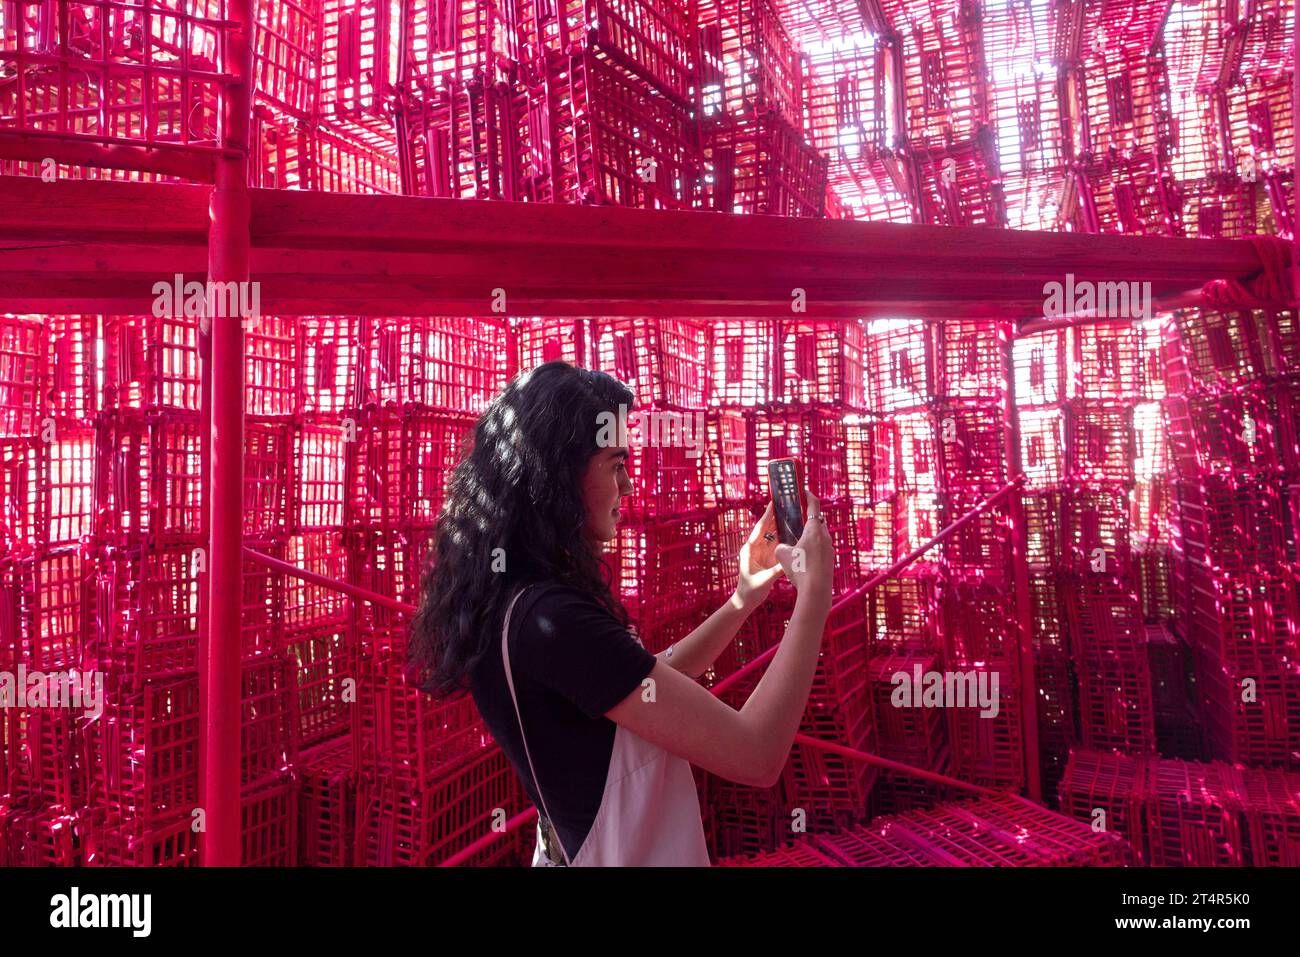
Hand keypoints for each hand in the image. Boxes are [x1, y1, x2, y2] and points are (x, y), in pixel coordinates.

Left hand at [733, 501, 784, 610]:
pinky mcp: (766, 558)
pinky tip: (791, 531)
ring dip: (780, 526)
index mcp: (750, 549)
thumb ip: (778, 569)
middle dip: (775, 517)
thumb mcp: (766, 579)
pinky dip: (783, 537)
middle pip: (766, 529)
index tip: (772, 504)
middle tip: (785, 505)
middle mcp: (755, 548)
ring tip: (790, 514)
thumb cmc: (751, 590)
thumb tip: (790, 560)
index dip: (767, 516)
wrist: (746, 600)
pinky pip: (776, 544)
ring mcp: (761, 552)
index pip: (760, 529)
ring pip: (772, 535)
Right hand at [774, 492, 832, 610]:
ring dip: (810, 535)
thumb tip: (783, 547)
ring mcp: (830, 549)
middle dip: (808, 518)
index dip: (808, 496)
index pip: (813, 506)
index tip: (804, 491)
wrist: (816, 591)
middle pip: (818, 521)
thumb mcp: (782, 555)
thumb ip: (781, 546)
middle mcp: (825, 537)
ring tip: (797, 541)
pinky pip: (821, 549)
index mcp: (814, 530)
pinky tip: (803, 558)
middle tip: (797, 518)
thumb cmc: (800, 570)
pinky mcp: (830, 560)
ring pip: (820, 536)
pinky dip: (813, 548)